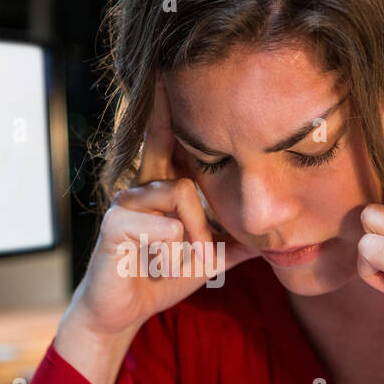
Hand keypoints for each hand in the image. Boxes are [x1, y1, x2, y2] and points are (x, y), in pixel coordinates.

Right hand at [70, 74, 258, 337]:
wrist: (121, 312)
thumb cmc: (158, 278)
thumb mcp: (206, 259)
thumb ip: (233, 242)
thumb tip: (270, 236)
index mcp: (161, 190)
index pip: (167, 142)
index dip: (166, 109)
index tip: (166, 71)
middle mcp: (142, 188)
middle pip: (192, 182)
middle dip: (204, 228)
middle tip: (202, 258)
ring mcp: (125, 203)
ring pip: (181, 199)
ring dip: (191, 242)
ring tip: (181, 264)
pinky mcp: (114, 225)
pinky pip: (163, 226)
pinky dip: (171, 250)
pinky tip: (156, 264)